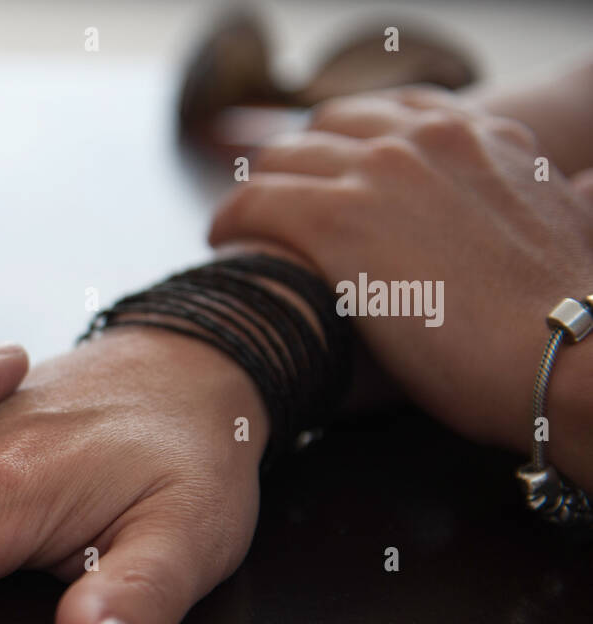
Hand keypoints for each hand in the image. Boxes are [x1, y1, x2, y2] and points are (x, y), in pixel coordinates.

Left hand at [209, 87, 592, 487]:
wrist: (569, 355)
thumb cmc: (564, 317)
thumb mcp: (562, 225)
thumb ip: (543, 198)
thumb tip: (570, 191)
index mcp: (483, 135)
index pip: (391, 113)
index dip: (348, 147)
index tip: (327, 178)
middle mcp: (428, 137)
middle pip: (327, 127)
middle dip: (296, 165)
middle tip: (275, 209)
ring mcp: (380, 173)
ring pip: (281, 158)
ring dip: (257, 193)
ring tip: (240, 233)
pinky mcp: (337, 220)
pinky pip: (253, 200)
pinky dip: (229, 219)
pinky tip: (222, 245)